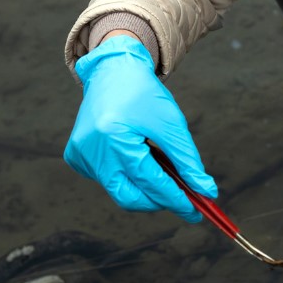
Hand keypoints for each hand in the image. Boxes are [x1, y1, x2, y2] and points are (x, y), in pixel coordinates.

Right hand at [65, 34, 216, 220]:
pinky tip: (132, 154)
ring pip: (118, 190)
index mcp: (115, 139)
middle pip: (129, 198)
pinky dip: (125, 175)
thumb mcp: (172, 124)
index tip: (196, 212)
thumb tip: (206, 192)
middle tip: (181, 200)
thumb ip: (188, 161)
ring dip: (142, 186)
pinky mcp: (76, 156)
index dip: (176, 199)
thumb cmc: (144, 94)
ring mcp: (80, 155)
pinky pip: (106, 179)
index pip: (150, 183)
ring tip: (157, 164)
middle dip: (158, 202)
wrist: (112, 71)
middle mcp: (92, 151)